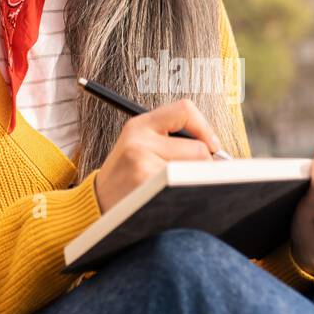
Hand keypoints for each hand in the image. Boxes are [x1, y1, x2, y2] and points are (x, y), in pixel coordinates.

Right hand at [93, 98, 221, 212]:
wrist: (96, 204)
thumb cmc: (126, 178)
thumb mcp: (141, 147)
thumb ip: (173, 141)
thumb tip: (217, 152)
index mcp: (140, 125)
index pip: (184, 109)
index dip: (204, 127)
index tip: (211, 145)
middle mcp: (139, 139)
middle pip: (198, 148)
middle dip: (203, 166)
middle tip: (192, 177)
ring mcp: (141, 161)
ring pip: (193, 171)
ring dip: (192, 182)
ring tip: (174, 188)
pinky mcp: (145, 183)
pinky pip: (182, 187)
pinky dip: (184, 195)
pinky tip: (168, 198)